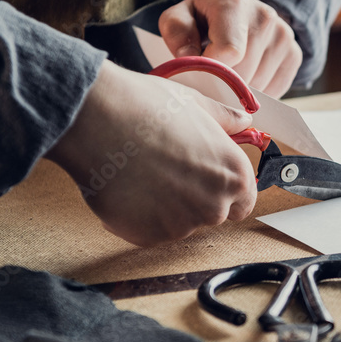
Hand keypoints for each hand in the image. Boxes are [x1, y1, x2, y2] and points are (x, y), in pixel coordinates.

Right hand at [47, 60, 257, 246]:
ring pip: (177, 223)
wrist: (97, 120)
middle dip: (192, 197)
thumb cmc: (147, 108)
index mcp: (234, 175)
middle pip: (210, 214)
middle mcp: (214, 206)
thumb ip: (224, 119)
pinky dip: (137, 216)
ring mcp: (180, 226)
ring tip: (141, 172)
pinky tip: (125, 187)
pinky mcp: (147, 237)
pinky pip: (147, 231)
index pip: (243, 201)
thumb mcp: (195, 104)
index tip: (206, 178)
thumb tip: (242, 121)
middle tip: (165, 168)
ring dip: (163, 207)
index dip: (224, 189)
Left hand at [158, 0, 302, 98]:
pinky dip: (259, 93)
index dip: (212, 71)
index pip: (229, 52)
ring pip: (260, 86)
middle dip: (224, 84)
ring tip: (230, 75)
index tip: (201, 71)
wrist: (236, 13)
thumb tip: (190, 57)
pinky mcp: (294, 54)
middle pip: (245, 72)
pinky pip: (276, 90)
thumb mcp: (179, 17)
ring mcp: (284, 35)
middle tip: (213, 77)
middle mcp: (265, 17)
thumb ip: (177, 32)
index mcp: (234, 4)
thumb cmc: (204, 20)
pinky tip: (247, 78)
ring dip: (241, 91)